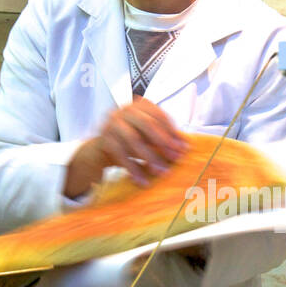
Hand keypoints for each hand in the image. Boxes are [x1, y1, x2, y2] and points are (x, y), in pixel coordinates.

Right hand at [64, 99, 188, 197]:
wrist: (100, 150)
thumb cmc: (129, 141)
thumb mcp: (147, 137)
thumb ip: (164, 137)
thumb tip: (185, 145)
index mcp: (138, 105)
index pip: (158, 115)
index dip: (172, 132)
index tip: (183, 147)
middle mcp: (123, 110)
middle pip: (147, 124)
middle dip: (163, 143)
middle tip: (176, 158)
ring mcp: (111, 123)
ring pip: (134, 140)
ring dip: (150, 157)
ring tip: (162, 172)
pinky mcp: (104, 139)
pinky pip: (121, 155)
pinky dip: (133, 169)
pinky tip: (143, 181)